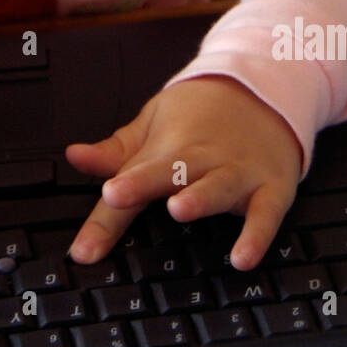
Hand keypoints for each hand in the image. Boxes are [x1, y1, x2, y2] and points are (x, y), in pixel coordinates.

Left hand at [64, 76, 303, 271]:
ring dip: (199, 196)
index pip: (129, 181)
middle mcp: (201, 160)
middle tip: (115, 196)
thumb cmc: (202, 114)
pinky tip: (243, 257)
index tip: (82, 247)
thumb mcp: (154, 123)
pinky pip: (266, 214)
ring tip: (179, 208)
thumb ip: (116, 150)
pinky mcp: (272, 187)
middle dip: (141, 183)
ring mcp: (238, 173)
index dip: (104, 215)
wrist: (263, 90)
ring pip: (217, 186)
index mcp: (167, 148)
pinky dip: (257, 235)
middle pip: (169, 173)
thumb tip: (73, 156)